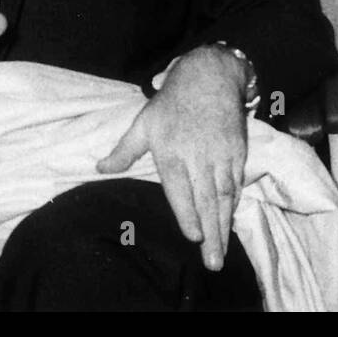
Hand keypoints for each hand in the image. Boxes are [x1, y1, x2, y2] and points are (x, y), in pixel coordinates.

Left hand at [98, 44, 249, 271]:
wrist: (208, 76)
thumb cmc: (171, 103)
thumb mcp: (143, 123)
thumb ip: (124, 151)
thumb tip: (100, 168)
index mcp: (172, 152)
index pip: (181, 189)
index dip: (188, 214)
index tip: (193, 236)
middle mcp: (198, 156)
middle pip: (207, 200)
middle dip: (211, 232)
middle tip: (212, 260)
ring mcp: (220, 153)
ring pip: (225, 195)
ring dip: (224, 224)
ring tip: (222, 249)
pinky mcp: (237, 150)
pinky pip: (237, 181)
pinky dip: (235, 202)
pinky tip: (231, 218)